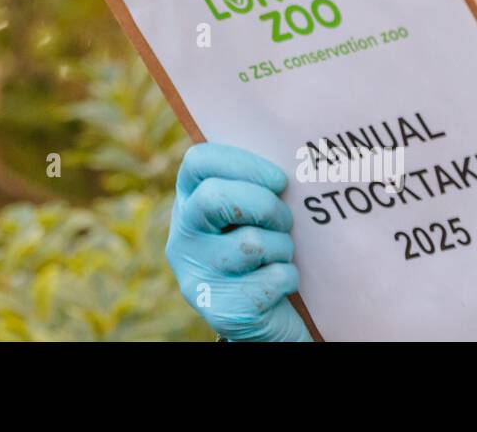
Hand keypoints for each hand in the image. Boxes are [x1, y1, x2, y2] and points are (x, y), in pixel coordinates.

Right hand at [166, 143, 310, 341]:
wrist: (259, 317)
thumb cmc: (261, 248)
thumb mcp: (247, 213)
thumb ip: (253, 186)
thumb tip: (294, 159)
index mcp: (187, 202)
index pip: (198, 161)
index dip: (242, 163)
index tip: (276, 179)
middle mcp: (182, 237)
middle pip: (216, 196)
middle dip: (265, 205)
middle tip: (282, 219)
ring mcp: (197, 275)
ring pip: (252, 242)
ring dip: (282, 246)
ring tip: (280, 254)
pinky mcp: (221, 309)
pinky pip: (272, 279)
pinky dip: (289, 278)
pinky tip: (280, 282)